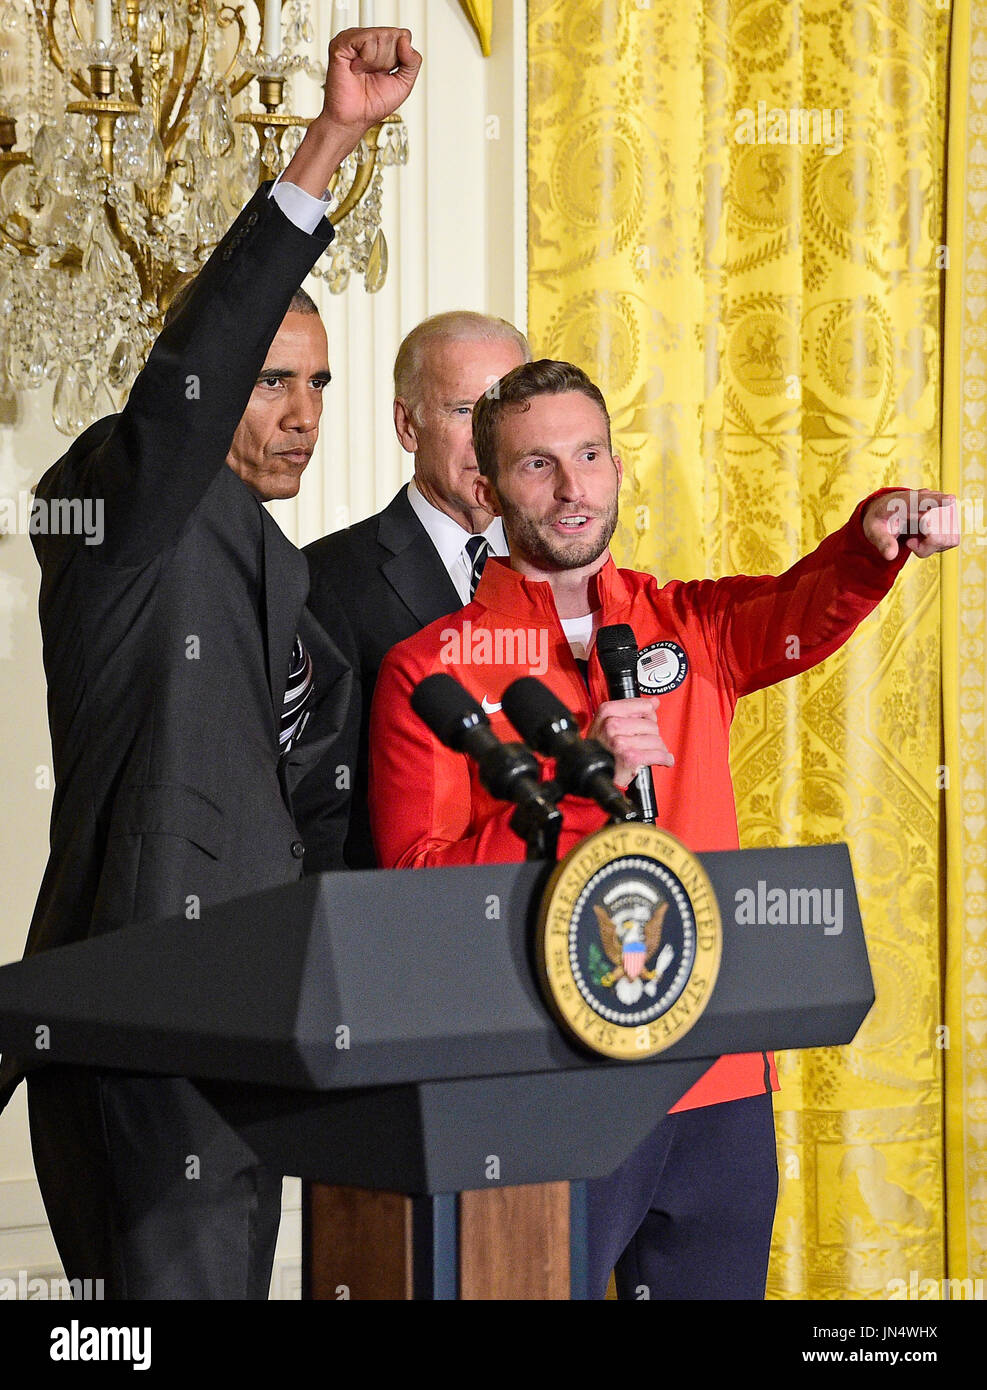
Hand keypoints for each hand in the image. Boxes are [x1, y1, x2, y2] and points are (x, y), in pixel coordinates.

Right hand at [321, 27, 421, 145]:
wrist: (353, 118)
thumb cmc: (373, 104)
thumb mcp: (404, 84)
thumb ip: (413, 62)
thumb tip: (405, 40)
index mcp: (382, 47)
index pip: (403, 36)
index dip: (400, 58)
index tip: (388, 73)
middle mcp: (368, 40)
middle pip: (394, 34)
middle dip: (389, 60)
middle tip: (374, 74)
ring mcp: (354, 39)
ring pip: (382, 35)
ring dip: (377, 61)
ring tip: (364, 72)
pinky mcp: (342, 43)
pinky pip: (366, 38)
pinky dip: (366, 59)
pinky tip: (357, 69)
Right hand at [586, 696, 673, 789]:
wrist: (594, 771)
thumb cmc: (600, 749)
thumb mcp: (607, 722)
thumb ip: (631, 710)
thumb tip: (654, 702)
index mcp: (607, 712)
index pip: (643, 705)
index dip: (648, 715)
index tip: (647, 721)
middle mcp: (612, 725)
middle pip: (651, 724)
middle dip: (652, 734)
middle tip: (644, 741)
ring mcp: (621, 742)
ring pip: (656, 740)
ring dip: (658, 748)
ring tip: (651, 751)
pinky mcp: (630, 757)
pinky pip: (658, 755)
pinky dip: (664, 759)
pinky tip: (663, 760)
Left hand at [863, 489, 958, 560]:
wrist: (889, 513)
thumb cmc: (881, 520)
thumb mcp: (873, 531)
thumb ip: (882, 542)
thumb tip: (891, 556)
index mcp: (906, 500)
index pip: (924, 500)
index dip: (938, 500)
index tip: (951, 499)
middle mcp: (928, 500)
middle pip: (938, 531)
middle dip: (926, 545)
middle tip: (909, 542)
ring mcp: (941, 508)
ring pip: (947, 538)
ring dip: (929, 546)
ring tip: (913, 539)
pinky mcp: (949, 519)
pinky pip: (950, 541)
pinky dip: (934, 546)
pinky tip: (921, 538)